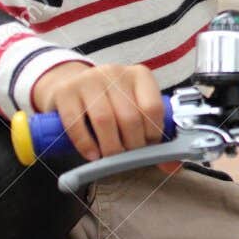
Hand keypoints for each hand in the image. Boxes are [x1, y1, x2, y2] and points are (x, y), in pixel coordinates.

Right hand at [31, 61, 181, 174]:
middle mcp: (115, 72)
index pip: (153, 107)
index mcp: (139, 75)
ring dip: (110, 147)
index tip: (147, 147)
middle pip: (130, 116)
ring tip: (111, 157)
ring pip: (105, 120)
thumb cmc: (108, 102)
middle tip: (128, 157)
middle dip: (131, 145)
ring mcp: (89, 80)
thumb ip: (152, 135)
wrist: (69, 85)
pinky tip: (92, 154)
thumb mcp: (132, 110)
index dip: (152, 134)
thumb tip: (173, 165)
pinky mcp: (66, 92)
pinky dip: (86, 144)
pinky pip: (76, 123)